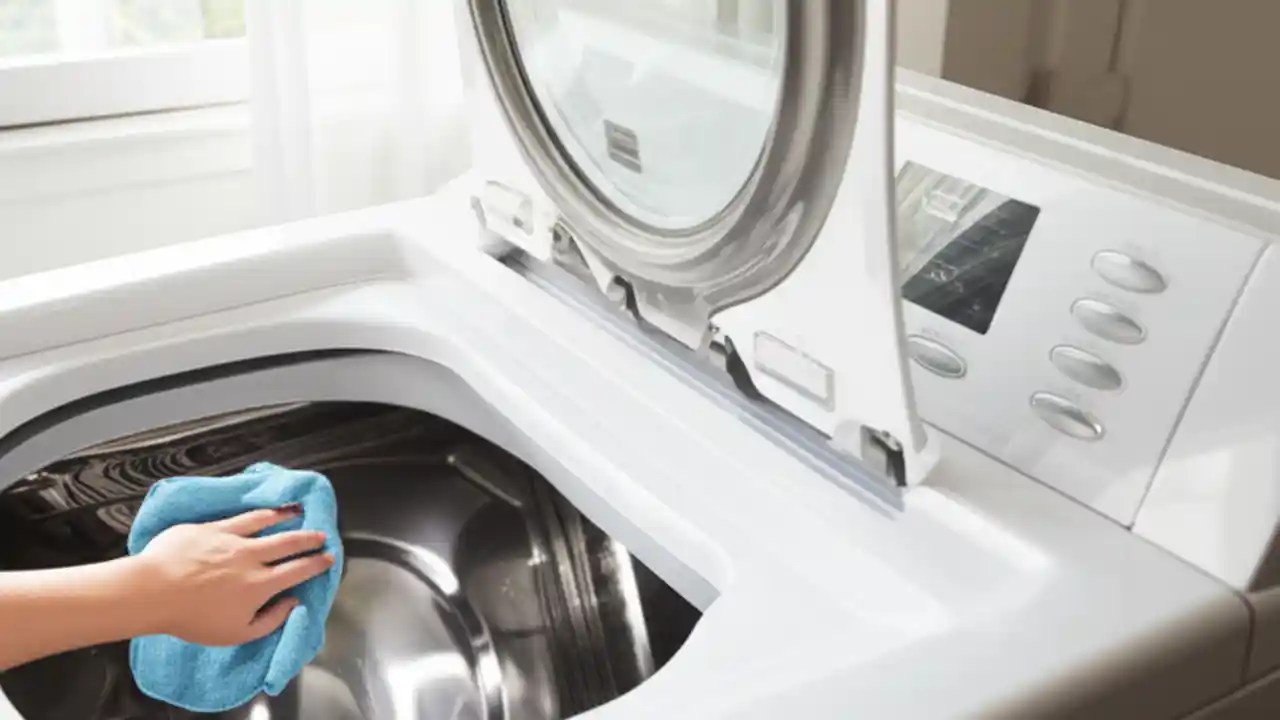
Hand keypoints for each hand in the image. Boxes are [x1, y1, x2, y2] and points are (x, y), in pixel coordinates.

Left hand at [132, 507, 334, 645]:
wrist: (152, 592)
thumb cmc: (191, 618)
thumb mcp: (236, 634)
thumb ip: (270, 620)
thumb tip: (292, 604)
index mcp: (260, 585)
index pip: (298, 570)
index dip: (317, 564)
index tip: (329, 558)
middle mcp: (252, 557)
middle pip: (289, 543)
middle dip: (309, 539)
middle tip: (322, 535)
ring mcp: (232, 539)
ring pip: (268, 524)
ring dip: (288, 519)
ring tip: (298, 514)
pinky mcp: (212, 528)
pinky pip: (242, 517)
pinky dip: (261, 513)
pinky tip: (266, 511)